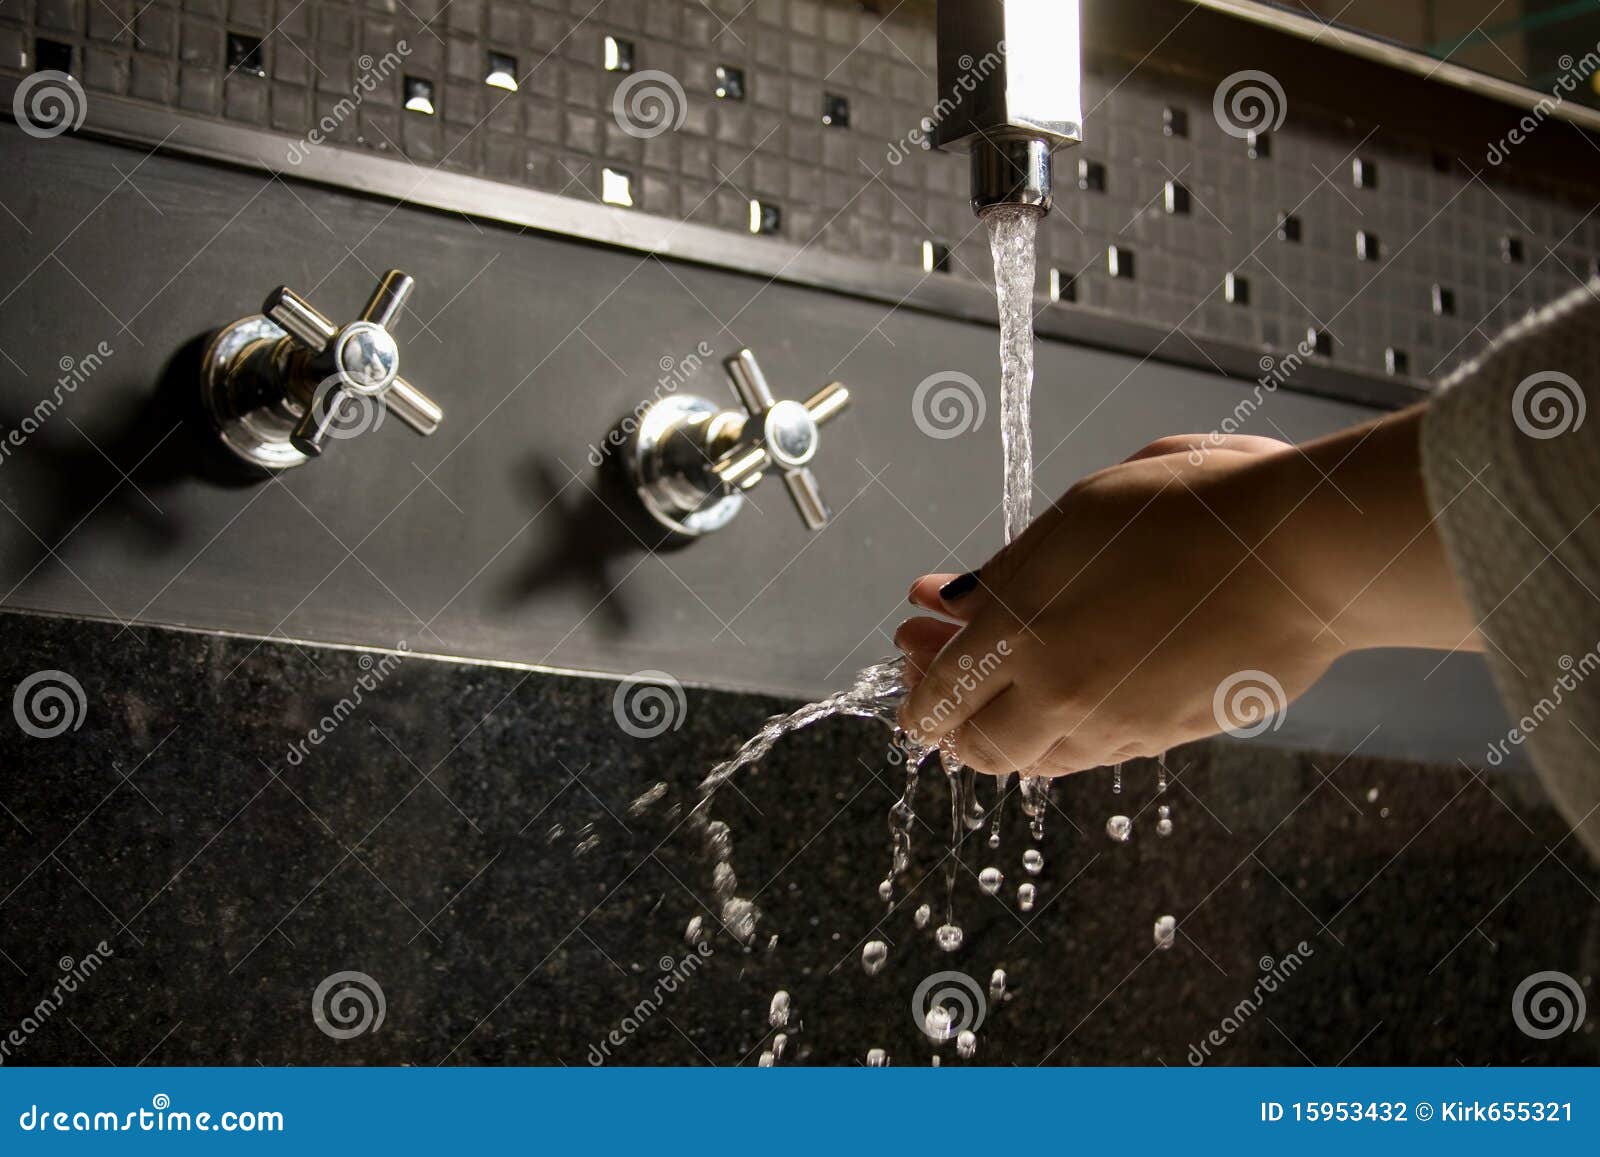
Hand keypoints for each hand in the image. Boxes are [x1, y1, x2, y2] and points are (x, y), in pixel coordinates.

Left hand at [894, 411, 1475, 775]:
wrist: (1306, 552)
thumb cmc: (1199, 506)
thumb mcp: (1081, 513)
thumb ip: (1011, 568)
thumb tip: (957, 601)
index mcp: (1026, 629)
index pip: (938, 691)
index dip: (913, 681)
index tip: (908, 650)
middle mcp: (1062, 693)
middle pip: (973, 745)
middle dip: (942, 719)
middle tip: (936, 675)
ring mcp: (1115, 725)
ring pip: (1028, 759)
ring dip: (995, 730)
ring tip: (993, 686)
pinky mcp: (1163, 738)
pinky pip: (1085, 755)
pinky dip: (1054, 735)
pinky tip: (1057, 696)